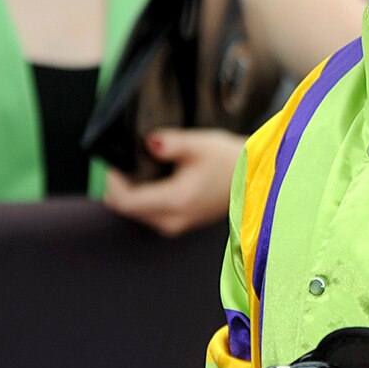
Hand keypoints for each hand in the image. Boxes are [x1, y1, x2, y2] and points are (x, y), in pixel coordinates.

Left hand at [102, 128, 244, 235]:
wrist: (256, 181)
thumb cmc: (232, 162)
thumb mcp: (200, 144)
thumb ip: (169, 142)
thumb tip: (147, 142)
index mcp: (175, 201)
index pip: (124, 202)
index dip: (112, 182)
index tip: (114, 162)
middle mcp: (172, 220)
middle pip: (126, 209)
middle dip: (119, 186)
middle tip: (126, 161)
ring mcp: (176, 225)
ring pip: (136, 213)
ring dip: (131, 192)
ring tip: (142, 167)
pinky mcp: (180, 223)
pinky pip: (149, 213)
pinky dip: (144, 197)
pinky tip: (156, 178)